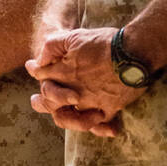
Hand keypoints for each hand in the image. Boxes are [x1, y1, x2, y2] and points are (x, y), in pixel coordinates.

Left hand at [25, 27, 145, 137]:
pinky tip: (97, 128)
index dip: (35, 70)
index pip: (42, 74)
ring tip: (59, 117)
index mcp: (64, 71)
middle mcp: (74, 90)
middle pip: (51, 101)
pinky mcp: (109, 108)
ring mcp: (91, 101)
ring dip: (63, 118)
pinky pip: (99, 124)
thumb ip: (53, 46)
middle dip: (41, 101)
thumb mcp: (75, 36)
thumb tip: (39, 59)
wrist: (134, 51)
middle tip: (35, 101)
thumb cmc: (105, 42)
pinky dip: (98, 129)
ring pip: (71, 117)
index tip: (32, 67)